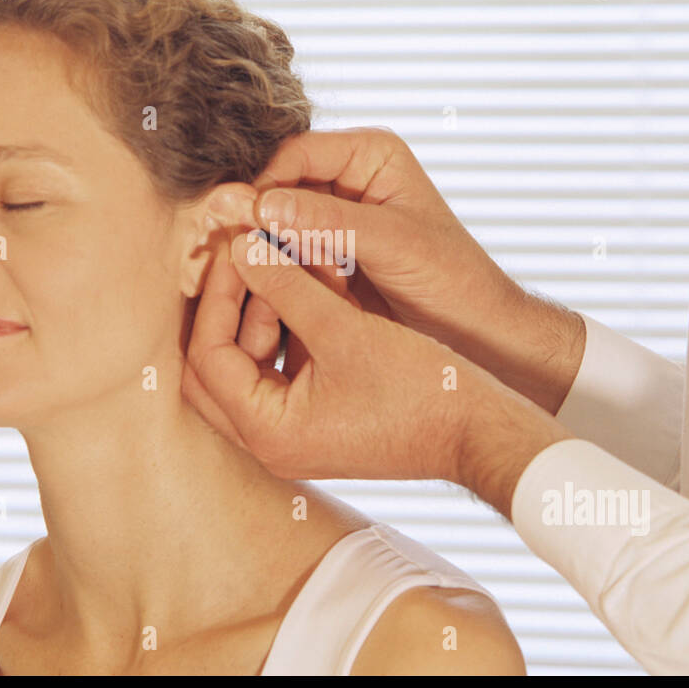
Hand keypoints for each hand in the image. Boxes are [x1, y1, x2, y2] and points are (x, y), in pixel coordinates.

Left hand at [182, 228, 570, 488]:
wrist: (480, 431)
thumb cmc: (420, 389)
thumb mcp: (345, 329)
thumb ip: (285, 285)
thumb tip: (239, 245)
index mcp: (268, 432)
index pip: (208, 356)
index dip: (217, 295)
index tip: (238, 248)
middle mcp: (271, 442)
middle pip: (216, 365)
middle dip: (229, 307)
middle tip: (248, 256)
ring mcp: (293, 435)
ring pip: (249, 362)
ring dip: (264, 312)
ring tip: (295, 263)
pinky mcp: (317, 421)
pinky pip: (283, 368)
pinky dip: (290, 329)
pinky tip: (319, 285)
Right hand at [233, 126, 585, 415]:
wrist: (475, 330)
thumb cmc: (452, 278)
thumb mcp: (391, 243)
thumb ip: (328, 220)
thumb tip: (263, 204)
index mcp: (370, 155)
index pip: (296, 155)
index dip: (264, 184)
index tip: (237, 218)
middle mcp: (348, 178)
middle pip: (280, 184)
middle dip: (255, 215)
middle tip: (223, 246)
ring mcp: (336, 217)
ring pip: (278, 221)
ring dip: (262, 244)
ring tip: (240, 270)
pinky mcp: (328, 253)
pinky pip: (287, 251)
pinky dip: (274, 267)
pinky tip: (260, 287)